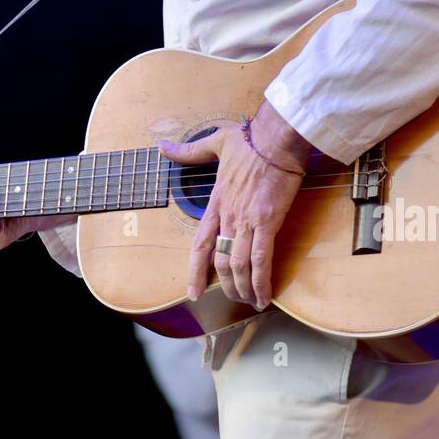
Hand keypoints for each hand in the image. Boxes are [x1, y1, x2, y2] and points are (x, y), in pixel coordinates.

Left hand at [158, 101, 310, 309]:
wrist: (276, 138)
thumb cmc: (249, 140)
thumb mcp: (214, 143)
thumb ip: (189, 152)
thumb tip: (162, 146)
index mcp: (216, 202)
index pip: (200, 243)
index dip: (195, 269)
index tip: (192, 290)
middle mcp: (228, 215)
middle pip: (220, 260)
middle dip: (225, 284)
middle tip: (231, 299)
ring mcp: (247, 220)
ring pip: (239, 264)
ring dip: (243, 287)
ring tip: (250, 301)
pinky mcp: (267, 221)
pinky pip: (262, 258)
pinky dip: (262, 279)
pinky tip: (265, 294)